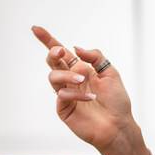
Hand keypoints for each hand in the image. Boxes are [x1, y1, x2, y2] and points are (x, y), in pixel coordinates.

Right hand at [31, 25, 148, 154]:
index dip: (48, 40)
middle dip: (53, 54)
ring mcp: (66, 94)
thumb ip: (95, 57)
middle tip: (60, 52)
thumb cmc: (117, 101)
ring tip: (83, 80)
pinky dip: (76, 93)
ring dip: (67, 75)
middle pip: (53, 62)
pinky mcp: (64, 108)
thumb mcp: (111, 72)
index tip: (36, 29)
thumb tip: (74, 48)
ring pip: (53, 77)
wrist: (118, 125)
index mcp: (81, 69)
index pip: (61, 54)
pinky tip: (90, 98)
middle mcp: (71, 80)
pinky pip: (62, 95)